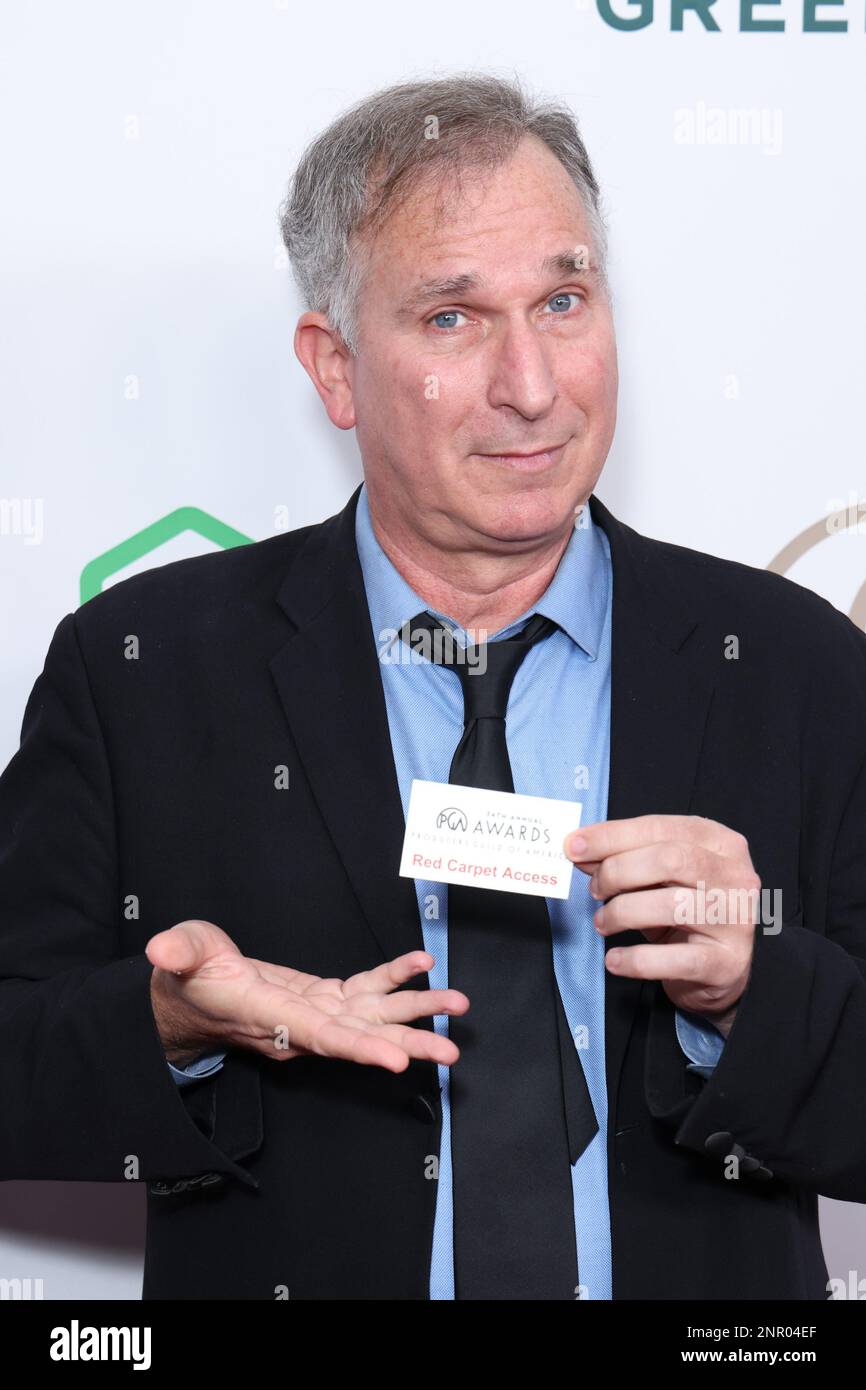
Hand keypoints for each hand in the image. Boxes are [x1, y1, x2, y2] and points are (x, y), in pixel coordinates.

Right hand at [147, 919, 467, 1071]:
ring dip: (416, 1012)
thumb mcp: (180, 956)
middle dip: (407, 1042)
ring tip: (457, 1007)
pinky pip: (366, 989)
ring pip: (373, 1017)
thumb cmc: (187, 976)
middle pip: (361, 1037)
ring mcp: (315, 1012)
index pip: (321, 1036)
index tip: (398, 1061)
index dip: (360, 1048)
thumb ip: (178, 952)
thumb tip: (163, 948)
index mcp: (271, 1015)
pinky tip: (422, 965)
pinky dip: (395, 977)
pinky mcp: (322, 996)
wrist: (192, 994)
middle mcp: (300, 1023)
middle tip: (450, 1050)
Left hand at [564, 815, 759, 1033]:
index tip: (573, 846)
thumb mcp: (657, 878)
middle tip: (594, 889)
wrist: (719, 970)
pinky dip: (635, 959)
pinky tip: (614, 960)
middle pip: (670, 859)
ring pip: (671, 905)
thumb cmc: (684, 912)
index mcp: (720, 843)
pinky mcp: (726, 963)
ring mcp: (735, 920)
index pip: (661, 827)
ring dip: (621, 912)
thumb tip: (580, 848)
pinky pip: (674, 959)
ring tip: (602, 922)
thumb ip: (624, 858)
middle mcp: (736, 877)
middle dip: (618, 871)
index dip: (612, 835)